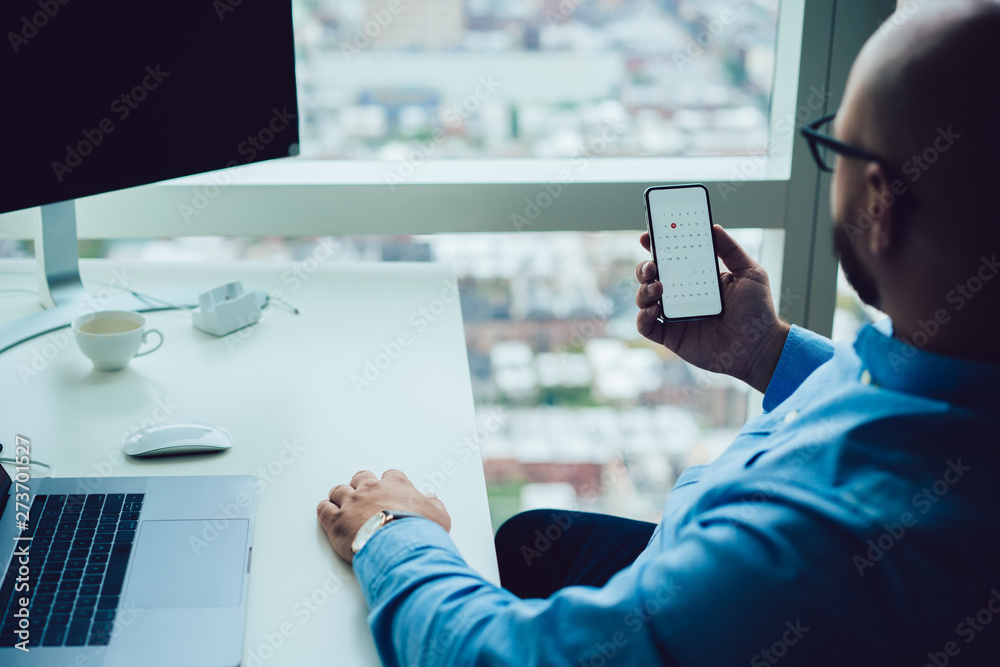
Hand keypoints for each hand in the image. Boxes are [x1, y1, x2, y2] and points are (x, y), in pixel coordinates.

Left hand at [316, 469, 450, 564]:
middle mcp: (372, 489)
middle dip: (360, 485)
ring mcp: (352, 503)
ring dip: (340, 496)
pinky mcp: (337, 520)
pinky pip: (324, 509)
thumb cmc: (420, 532)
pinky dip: (325, 510)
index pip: (390, 475)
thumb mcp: (439, 516)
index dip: (388, 483)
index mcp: (396, 485)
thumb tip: (431, 498)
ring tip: (341, 503)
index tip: (388, 491)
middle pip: (360, 477)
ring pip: (339, 490)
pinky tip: (328, 513)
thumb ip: (434, 505)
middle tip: (362, 495)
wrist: (400, 547)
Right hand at [635, 225, 789, 392]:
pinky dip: (642, 317)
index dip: (656, 246)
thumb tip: (714, 227)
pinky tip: (654, 310)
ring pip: (644, 299)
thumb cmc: (757, 311)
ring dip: (643, 290)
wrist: (759, 347)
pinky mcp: (670, 336)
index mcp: (696, 277)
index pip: (671, 258)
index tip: (648, 236)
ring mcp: (673, 316)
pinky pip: (645, 326)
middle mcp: (681, 295)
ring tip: (657, 288)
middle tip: (652, 265)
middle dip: (644, 267)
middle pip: (650, 276)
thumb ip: (731, 250)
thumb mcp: (750, 273)